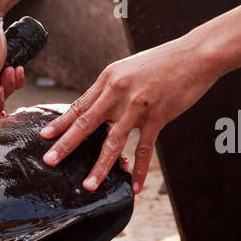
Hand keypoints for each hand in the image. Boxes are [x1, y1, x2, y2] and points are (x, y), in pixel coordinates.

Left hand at [40, 38, 221, 192]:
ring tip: (88, 186)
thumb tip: (97, 109)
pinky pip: (145, 149)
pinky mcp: (158, 116)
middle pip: (87, 123)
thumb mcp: (129, 69)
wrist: (196, 54)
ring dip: (100, 167)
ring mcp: (138, 106)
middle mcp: (118, 92)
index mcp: (109, 79)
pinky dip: (139, 170)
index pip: (79, 105)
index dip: (61, 123)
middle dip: (66, 145)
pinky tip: (134, 186)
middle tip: (49, 161)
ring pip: (113, 142)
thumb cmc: (163, 62)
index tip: (44, 136)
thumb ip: (112, 89)